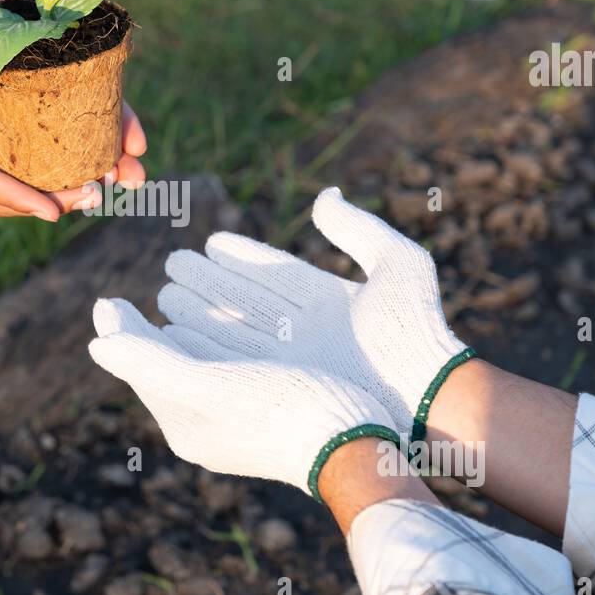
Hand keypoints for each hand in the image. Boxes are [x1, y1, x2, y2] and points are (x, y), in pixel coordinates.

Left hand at [88, 297, 398, 497]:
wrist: (357, 445)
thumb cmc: (283, 410)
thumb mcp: (209, 384)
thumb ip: (151, 362)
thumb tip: (96, 342)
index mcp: (185, 426)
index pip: (142, 370)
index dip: (123, 333)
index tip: (107, 300)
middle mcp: (206, 428)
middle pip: (165, 370)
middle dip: (146, 334)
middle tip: (121, 304)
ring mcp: (238, 420)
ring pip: (197, 368)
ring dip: (181, 332)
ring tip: (169, 304)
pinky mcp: (270, 408)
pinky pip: (229, 368)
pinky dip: (217, 340)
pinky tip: (228, 325)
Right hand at [155, 187, 471, 441]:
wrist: (429, 397)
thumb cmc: (419, 332)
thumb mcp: (398, 266)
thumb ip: (358, 228)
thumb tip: (324, 197)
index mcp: (331, 301)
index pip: (277, 272)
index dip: (244, 257)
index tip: (210, 241)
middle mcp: (309, 331)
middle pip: (248, 301)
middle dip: (209, 283)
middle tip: (173, 263)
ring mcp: (296, 360)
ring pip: (236, 330)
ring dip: (200, 312)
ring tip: (166, 295)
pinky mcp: (284, 386)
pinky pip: (238, 361)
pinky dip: (207, 347)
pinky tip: (178, 332)